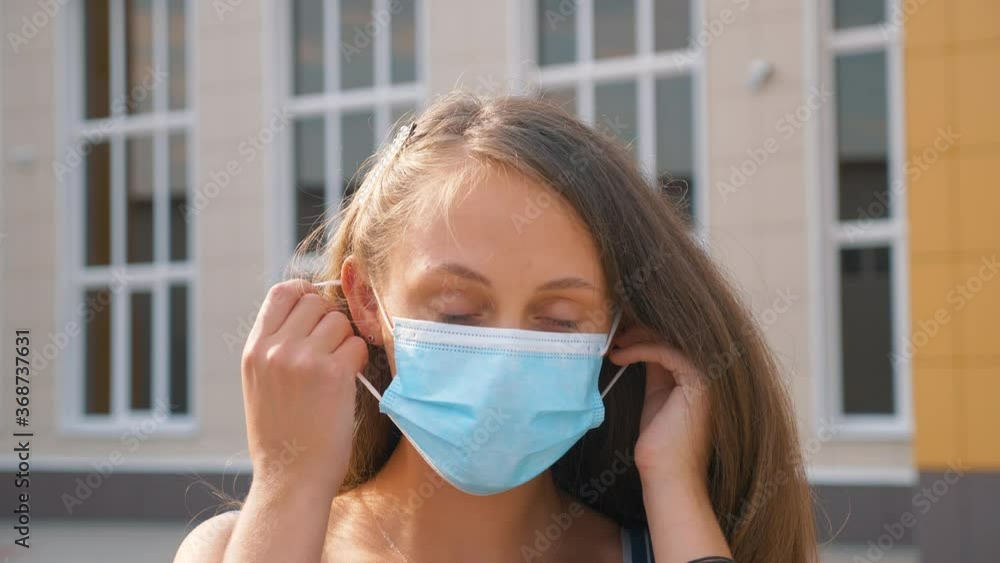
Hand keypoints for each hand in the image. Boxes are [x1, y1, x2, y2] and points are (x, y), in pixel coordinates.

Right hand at [240, 280, 367, 498]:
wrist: (290, 479)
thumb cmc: (282, 436)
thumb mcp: (261, 383)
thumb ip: (276, 346)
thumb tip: (308, 306)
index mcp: (254, 350)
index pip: (282, 292)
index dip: (306, 293)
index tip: (318, 311)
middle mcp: (275, 349)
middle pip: (316, 302)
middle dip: (330, 322)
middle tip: (331, 352)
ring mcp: (303, 359)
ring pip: (340, 322)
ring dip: (346, 343)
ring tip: (336, 373)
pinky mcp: (333, 373)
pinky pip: (358, 345)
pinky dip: (358, 361)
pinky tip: (346, 385)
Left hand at [608, 327, 710, 486]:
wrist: (667, 474)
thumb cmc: (660, 442)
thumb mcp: (657, 395)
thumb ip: (656, 368)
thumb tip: (641, 342)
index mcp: (699, 375)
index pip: (673, 339)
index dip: (645, 331)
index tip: (619, 333)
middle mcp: (708, 372)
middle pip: (674, 334)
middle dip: (640, 329)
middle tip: (614, 333)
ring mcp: (707, 376)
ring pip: (670, 339)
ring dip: (637, 337)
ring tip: (614, 345)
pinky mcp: (698, 382)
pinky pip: (666, 352)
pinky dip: (640, 350)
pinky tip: (620, 357)